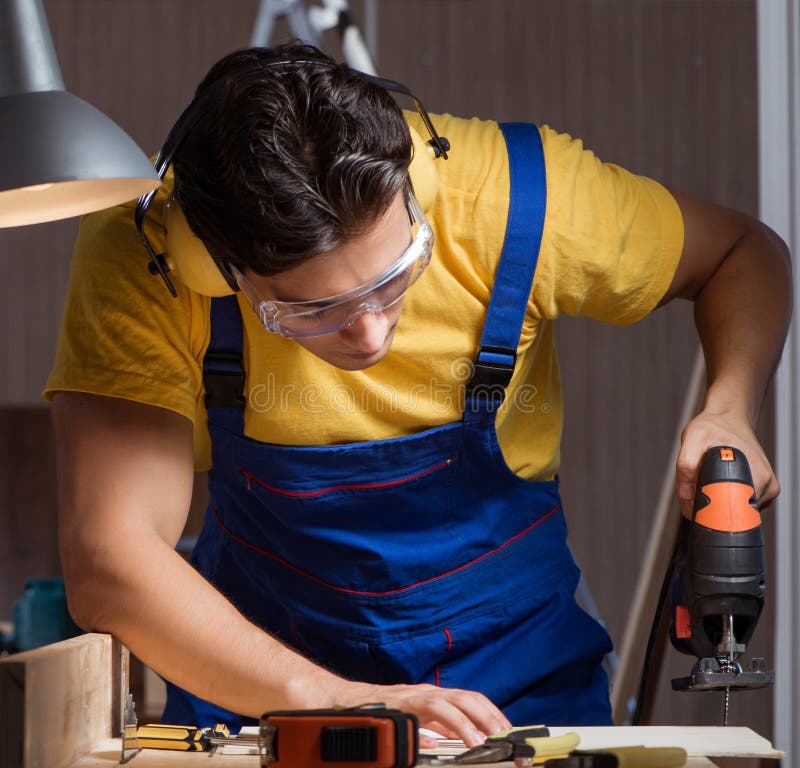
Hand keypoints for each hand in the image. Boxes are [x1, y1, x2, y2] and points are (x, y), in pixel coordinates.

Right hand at [333, 681, 510, 747]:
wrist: (344, 704)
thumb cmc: (375, 715)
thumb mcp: (408, 723)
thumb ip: (426, 729)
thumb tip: (441, 742)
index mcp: (431, 697)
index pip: (468, 699)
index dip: (489, 712)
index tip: (504, 729)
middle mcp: (428, 692)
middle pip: (469, 697)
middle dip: (491, 714)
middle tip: (507, 734)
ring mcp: (419, 695)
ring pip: (457, 699)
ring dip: (478, 719)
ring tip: (492, 738)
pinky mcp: (408, 702)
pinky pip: (438, 709)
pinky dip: (457, 723)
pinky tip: (468, 738)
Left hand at [676, 408, 778, 517]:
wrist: (728, 418)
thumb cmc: (712, 427)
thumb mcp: (692, 439)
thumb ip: (686, 466)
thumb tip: (686, 494)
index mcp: (753, 475)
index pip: (733, 512)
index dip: (711, 512)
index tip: (699, 501)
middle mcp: (765, 483)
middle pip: (732, 513)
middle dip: (711, 505)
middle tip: (700, 483)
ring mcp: (766, 488)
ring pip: (735, 510)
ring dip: (717, 500)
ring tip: (711, 477)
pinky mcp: (763, 489)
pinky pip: (739, 504)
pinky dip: (725, 497)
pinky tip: (721, 480)